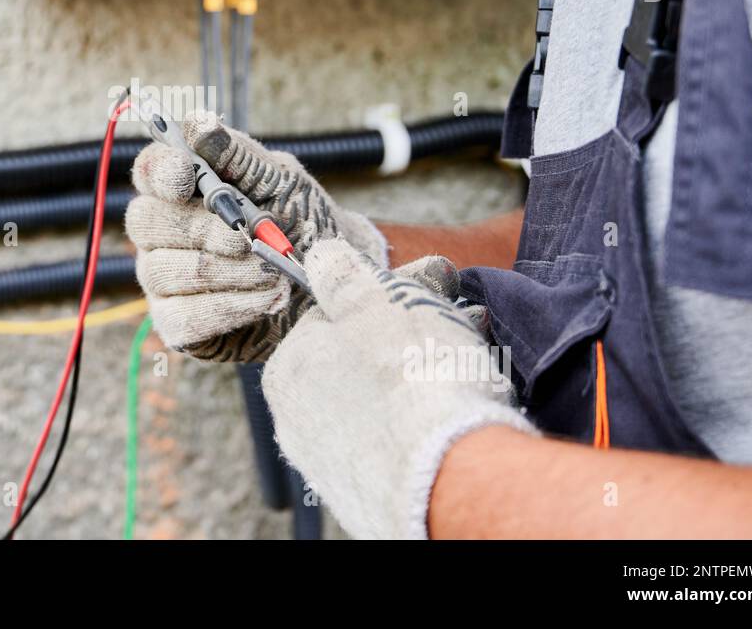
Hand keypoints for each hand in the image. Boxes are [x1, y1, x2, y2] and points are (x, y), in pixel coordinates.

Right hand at [126, 110, 388, 361]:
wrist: (333, 282)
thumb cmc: (302, 220)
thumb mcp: (282, 181)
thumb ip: (240, 155)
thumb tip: (198, 123)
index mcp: (182, 188)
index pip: (148, 171)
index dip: (161, 172)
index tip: (188, 177)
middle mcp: (162, 232)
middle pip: (146, 223)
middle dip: (202, 231)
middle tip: (248, 239)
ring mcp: (166, 279)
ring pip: (163, 272)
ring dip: (225, 272)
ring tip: (272, 273)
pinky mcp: (179, 324)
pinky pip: (181, 318)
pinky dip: (228, 307)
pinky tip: (266, 300)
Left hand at [262, 239, 533, 538]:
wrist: (452, 478)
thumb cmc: (411, 379)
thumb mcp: (375, 302)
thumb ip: (342, 275)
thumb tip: (321, 256)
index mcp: (287, 371)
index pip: (328, 319)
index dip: (378, 304)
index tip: (417, 302)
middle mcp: (298, 423)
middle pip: (357, 361)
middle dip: (404, 341)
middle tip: (453, 331)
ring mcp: (334, 464)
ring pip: (382, 402)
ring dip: (422, 379)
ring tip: (464, 371)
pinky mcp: (373, 495)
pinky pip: (400, 444)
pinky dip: (425, 426)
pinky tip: (456, 416)